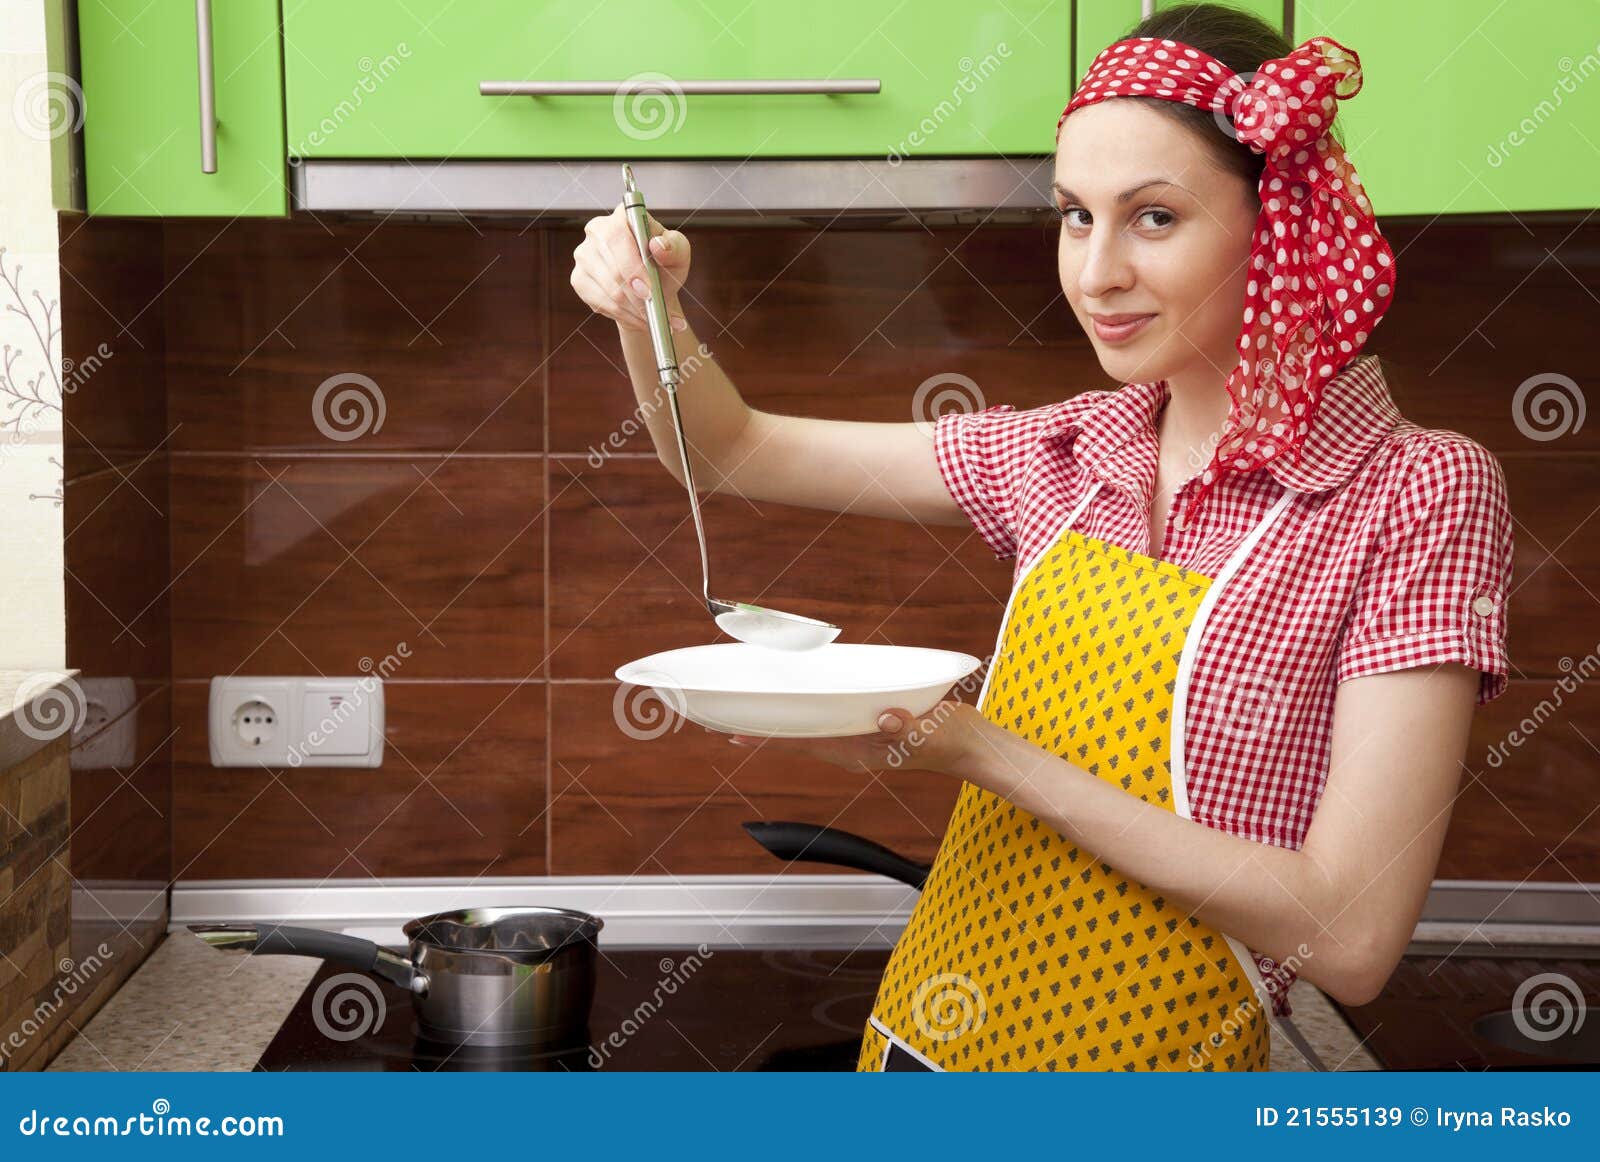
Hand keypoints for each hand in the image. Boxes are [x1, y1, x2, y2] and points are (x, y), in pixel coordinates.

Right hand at [570, 201, 692, 333]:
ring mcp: (584, 255)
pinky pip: (601, 303)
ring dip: (633, 310)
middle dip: (636, 295)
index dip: (633, 267)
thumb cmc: (664, 265)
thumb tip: (658, 245)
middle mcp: (597, 230)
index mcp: (623, 216)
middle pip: (613, 269)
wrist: (649, 288)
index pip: (619, 237)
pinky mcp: (579, 279)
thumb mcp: (679, 254)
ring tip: (652, 317)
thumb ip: (674, 247)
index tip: (650, 291)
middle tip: (654, 310)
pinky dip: (623, 315)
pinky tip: (637, 317)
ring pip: (609, 291)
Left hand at [728, 700, 984, 777]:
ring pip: (813, 727)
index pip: (802, 743)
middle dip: (767, 728)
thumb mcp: (927, 732)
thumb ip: (905, 727)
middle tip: (729, 719)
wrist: (969, 744)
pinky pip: (832, 716)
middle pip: (799, 737)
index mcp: (856, 751)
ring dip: (787, 718)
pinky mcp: (870, 724)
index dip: (768, 738)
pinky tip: (802, 697)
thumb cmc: (947, 740)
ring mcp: (859, 736)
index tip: (735, 734)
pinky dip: (813, 708)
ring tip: (757, 707)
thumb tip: (884, 717)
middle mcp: (850, 745)